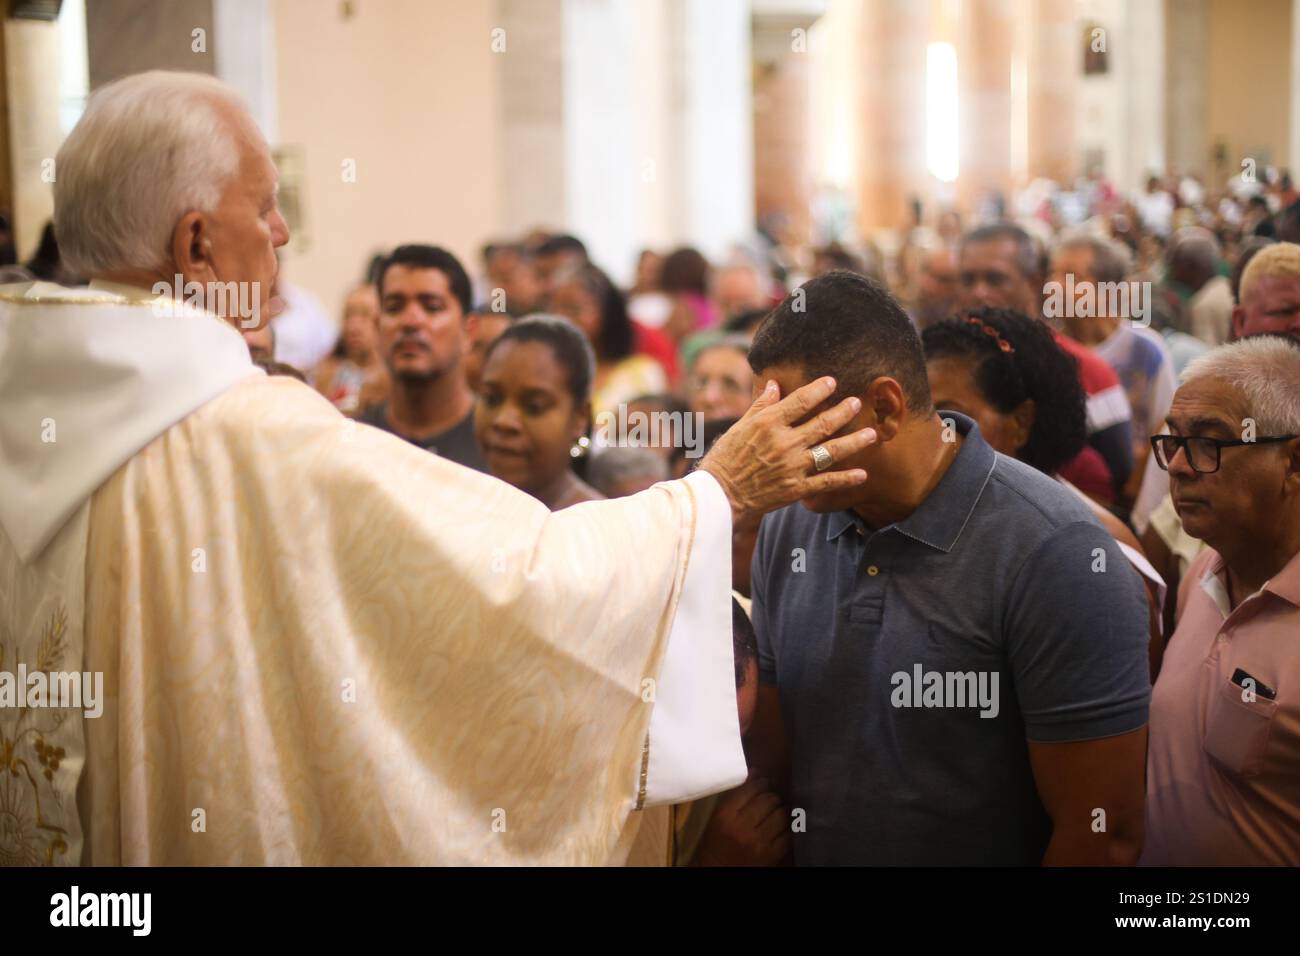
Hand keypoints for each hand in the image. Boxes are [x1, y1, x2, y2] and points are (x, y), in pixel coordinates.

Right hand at [692, 776, 791, 865]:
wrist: (720, 869)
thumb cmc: (718, 838)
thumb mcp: (720, 814)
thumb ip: (736, 793)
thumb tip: (757, 772)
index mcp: (726, 815)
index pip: (751, 789)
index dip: (761, 781)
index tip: (764, 781)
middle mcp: (743, 828)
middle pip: (769, 800)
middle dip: (773, 795)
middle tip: (772, 796)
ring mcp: (759, 842)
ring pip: (781, 815)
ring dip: (782, 809)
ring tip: (778, 809)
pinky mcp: (771, 854)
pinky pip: (789, 834)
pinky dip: (789, 826)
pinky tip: (783, 825)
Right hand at [700, 376, 875, 522]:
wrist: (720, 495)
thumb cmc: (726, 458)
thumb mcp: (740, 426)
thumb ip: (761, 405)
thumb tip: (775, 384)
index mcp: (769, 423)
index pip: (801, 401)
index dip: (819, 390)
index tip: (832, 382)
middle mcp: (785, 442)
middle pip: (823, 423)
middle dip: (844, 411)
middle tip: (857, 402)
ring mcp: (793, 466)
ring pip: (831, 451)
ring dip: (854, 442)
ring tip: (871, 434)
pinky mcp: (796, 488)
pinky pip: (826, 482)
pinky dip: (846, 479)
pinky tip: (862, 474)